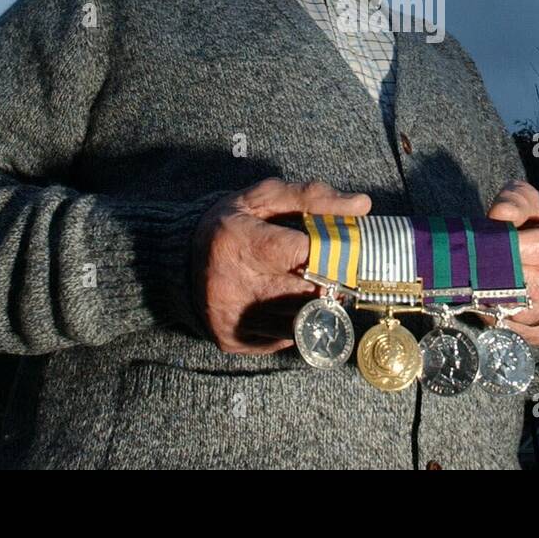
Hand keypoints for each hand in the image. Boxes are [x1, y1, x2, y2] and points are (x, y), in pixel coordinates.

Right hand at [191, 178, 371, 353]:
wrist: (176, 263)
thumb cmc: (228, 225)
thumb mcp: (263, 200)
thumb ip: (312, 198)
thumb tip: (362, 205)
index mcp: (239, 240)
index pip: (303, 253)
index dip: (334, 254)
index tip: (350, 251)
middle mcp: (233, 284)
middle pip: (307, 292)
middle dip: (332, 282)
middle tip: (339, 272)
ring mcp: (232, 317)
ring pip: (300, 321)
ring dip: (317, 306)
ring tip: (316, 288)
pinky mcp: (232, 340)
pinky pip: (284, 339)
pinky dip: (296, 323)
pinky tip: (288, 305)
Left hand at [487, 179, 538, 346]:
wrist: (538, 256)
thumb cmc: (530, 223)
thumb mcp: (525, 201)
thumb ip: (515, 202)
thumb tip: (501, 215)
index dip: (515, 247)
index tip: (486, 243)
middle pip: (538, 286)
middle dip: (501, 276)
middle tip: (472, 267)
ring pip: (526, 313)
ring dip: (496, 300)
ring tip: (475, 283)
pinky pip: (520, 332)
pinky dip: (498, 318)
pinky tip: (484, 301)